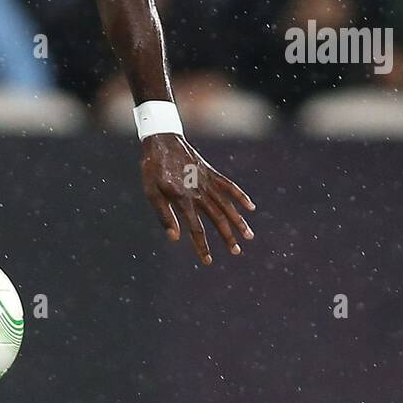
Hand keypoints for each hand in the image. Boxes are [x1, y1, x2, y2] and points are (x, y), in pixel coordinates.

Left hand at [141, 135, 254, 264]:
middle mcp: (199, 193)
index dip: (202, 246)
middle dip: (227, 237)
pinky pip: (229, 186)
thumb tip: (175, 238)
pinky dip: (240, 196)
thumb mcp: (151, 192)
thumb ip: (164, 215)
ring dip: (238, 221)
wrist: (162, 141)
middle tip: (236, 252)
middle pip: (217, 219)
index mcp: (183, 200)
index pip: (196, 229)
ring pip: (227, 205)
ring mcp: (207, 182)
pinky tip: (250, 207)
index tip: (208, 261)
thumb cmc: (153, 170)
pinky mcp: (211, 173)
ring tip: (249, 236)